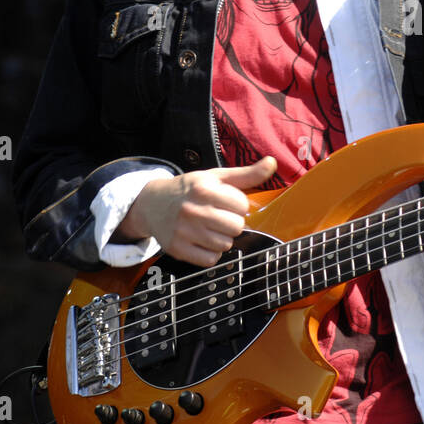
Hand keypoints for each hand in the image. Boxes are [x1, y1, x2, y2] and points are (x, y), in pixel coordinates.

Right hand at [115, 157, 277, 265]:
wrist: (151, 204)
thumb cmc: (190, 190)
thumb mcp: (215, 177)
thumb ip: (246, 174)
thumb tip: (272, 163)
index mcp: (204, 189)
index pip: (242, 206)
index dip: (238, 206)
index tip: (226, 203)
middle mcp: (192, 210)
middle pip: (236, 227)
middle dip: (232, 223)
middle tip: (219, 217)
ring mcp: (183, 231)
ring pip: (225, 245)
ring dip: (222, 239)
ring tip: (210, 228)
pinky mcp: (177, 249)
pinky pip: (210, 260)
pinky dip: (211, 253)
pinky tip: (202, 241)